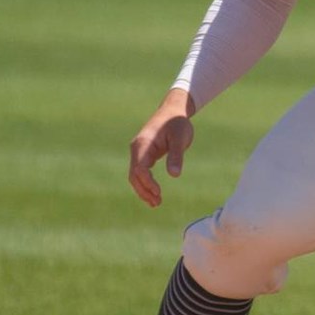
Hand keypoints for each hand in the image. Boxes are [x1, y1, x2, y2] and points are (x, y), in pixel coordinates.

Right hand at [128, 89, 195, 207]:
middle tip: (157, 203)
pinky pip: (140, 172)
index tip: (159, 192)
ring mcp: (138, 151)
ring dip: (143, 190)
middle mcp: (137, 148)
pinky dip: (145, 183)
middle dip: (143, 190)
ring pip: (135, 175)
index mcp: (143, 144)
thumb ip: (176, 156)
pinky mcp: (143, 154)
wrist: (173, 110)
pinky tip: (154, 193)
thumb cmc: (177, 123)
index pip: (140, 169)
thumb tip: (174, 175)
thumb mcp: (180, 138)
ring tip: (156, 203)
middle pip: (134, 175)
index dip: (147, 183)